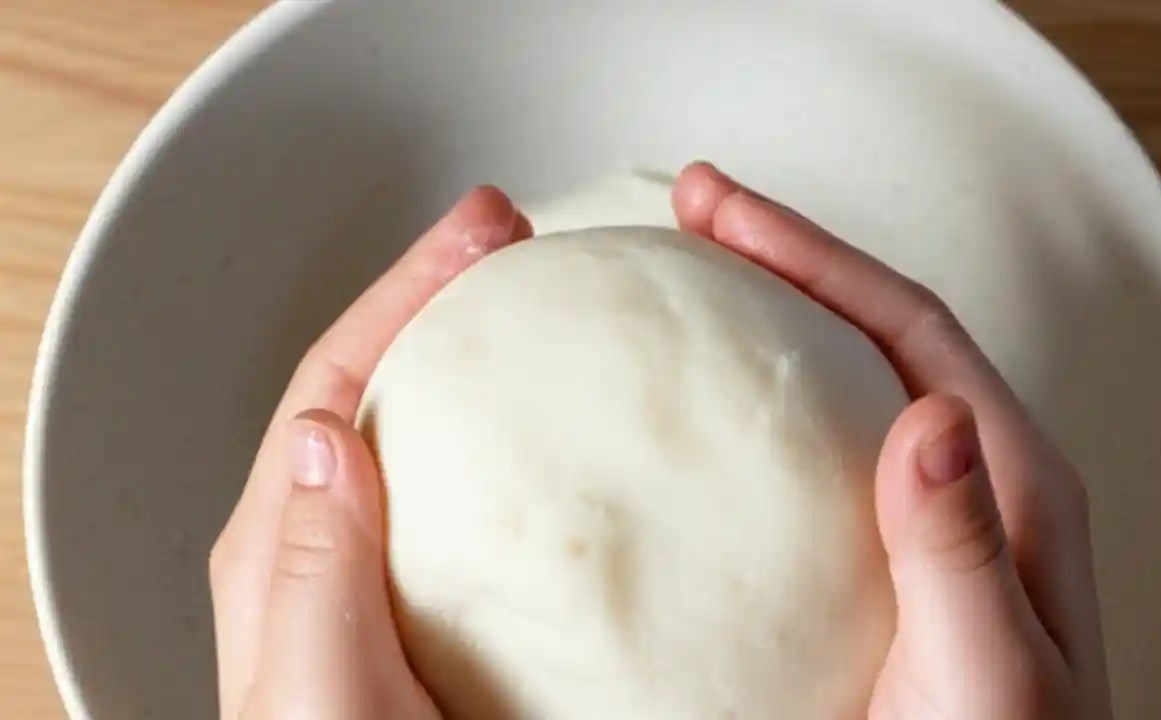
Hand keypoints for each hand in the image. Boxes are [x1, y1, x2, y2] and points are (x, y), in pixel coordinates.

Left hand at [208, 188, 531, 718]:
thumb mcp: (318, 691)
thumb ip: (313, 571)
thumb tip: (326, 433)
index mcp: (287, 550)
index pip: (340, 382)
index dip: (407, 291)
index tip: (481, 234)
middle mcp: (333, 546)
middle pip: (384, 381)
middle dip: (445, 295)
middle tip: (516, 236)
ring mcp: (395, 571)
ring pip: (433, 428)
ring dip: (481, 355)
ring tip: (548, 302)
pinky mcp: (452, 604)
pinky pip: (484, 494)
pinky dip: (522, 441)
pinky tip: (574, 437)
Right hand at [671, 162, 1113, 719]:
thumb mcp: (991, 672)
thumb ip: (963, 551)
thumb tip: (929, 416)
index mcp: (1011, 483)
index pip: (905, 326)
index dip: (811, 253)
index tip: (721, 210)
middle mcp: (969, 480)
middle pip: (870, 326)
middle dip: (781, 255)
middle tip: (693, 209)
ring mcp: (920, 514)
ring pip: (839, 377)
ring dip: (769, 315)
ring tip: (691, 278)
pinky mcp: (875, 553)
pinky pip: (812, 447)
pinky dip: (757, 403)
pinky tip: (706, 410)